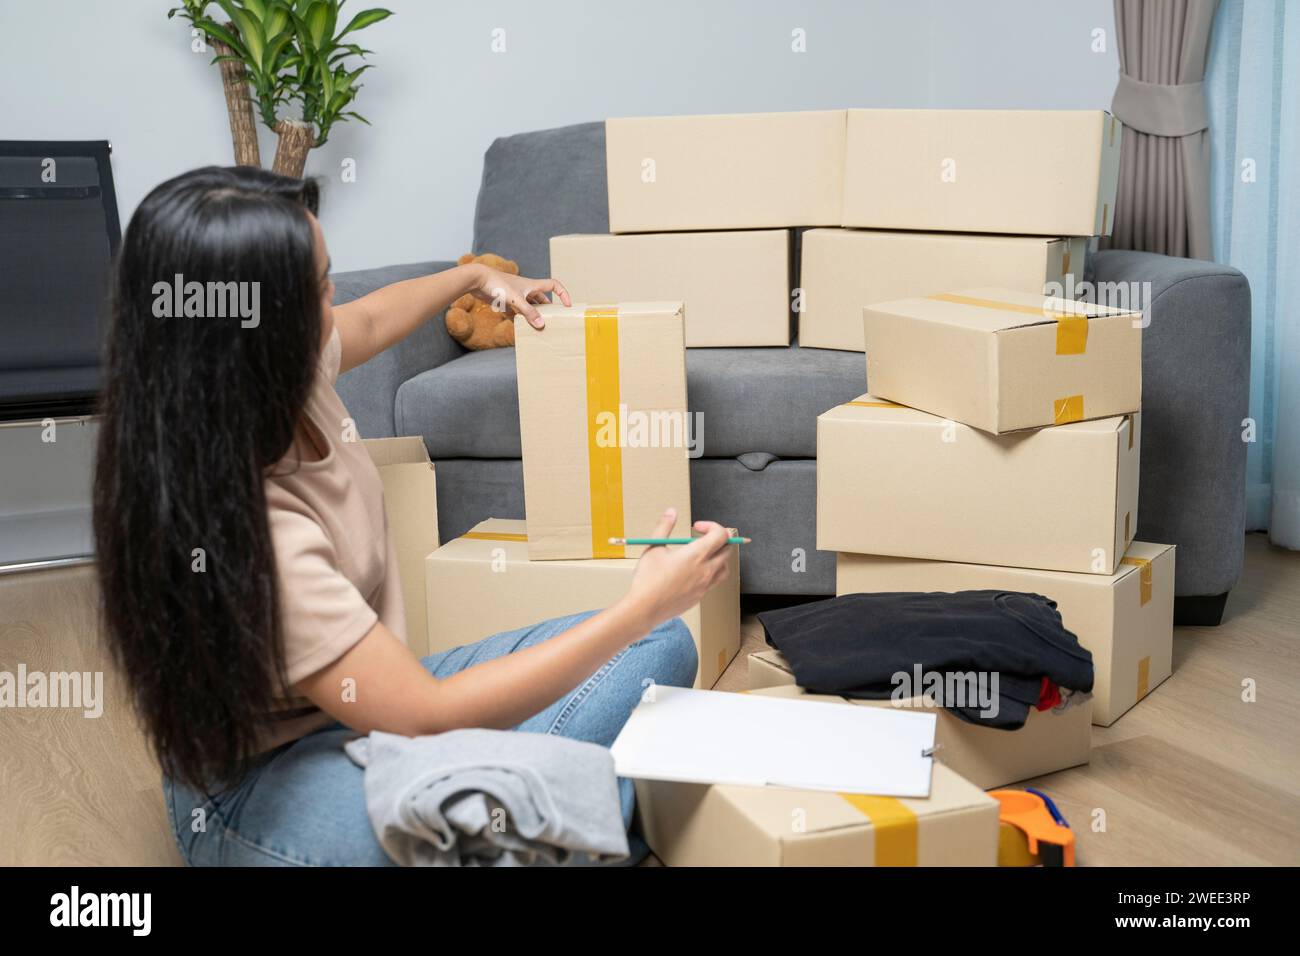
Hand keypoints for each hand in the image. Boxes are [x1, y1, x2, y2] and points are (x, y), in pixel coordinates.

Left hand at [470, 265, 570, 327]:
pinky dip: (519, 319)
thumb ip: (528, 313)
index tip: (567, 305)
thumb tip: (541, 325)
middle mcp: (526, 289)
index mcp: (532, 285)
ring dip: (533, 316)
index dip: (563, 294)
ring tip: (537, 328)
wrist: (477, 279)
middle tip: (552, 322)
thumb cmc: (497, 284)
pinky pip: (516, 312)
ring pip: (530, 307)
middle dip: (548, 310)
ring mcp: (516, 295)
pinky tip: (519, 329)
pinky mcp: (506, 301)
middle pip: (542, 300)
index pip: (553, 285)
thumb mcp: (516, 300)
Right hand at [620, 509, 731, 630]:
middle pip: (727, 550)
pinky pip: (714, 582)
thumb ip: (664, 527)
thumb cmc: (648, 579)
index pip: (721, 535)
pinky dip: (710, 572)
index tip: (697, 527)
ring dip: (718, 557)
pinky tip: (693, 571)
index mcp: (697, 555)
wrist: (644, 608)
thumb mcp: (654, 547)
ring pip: (725, 567)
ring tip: (702, 554)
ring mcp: (705, 585)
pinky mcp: (700, 597)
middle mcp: (706, 570)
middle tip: (701, 538)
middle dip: (717, 539)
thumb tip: (671, 512)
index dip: (712, 526)